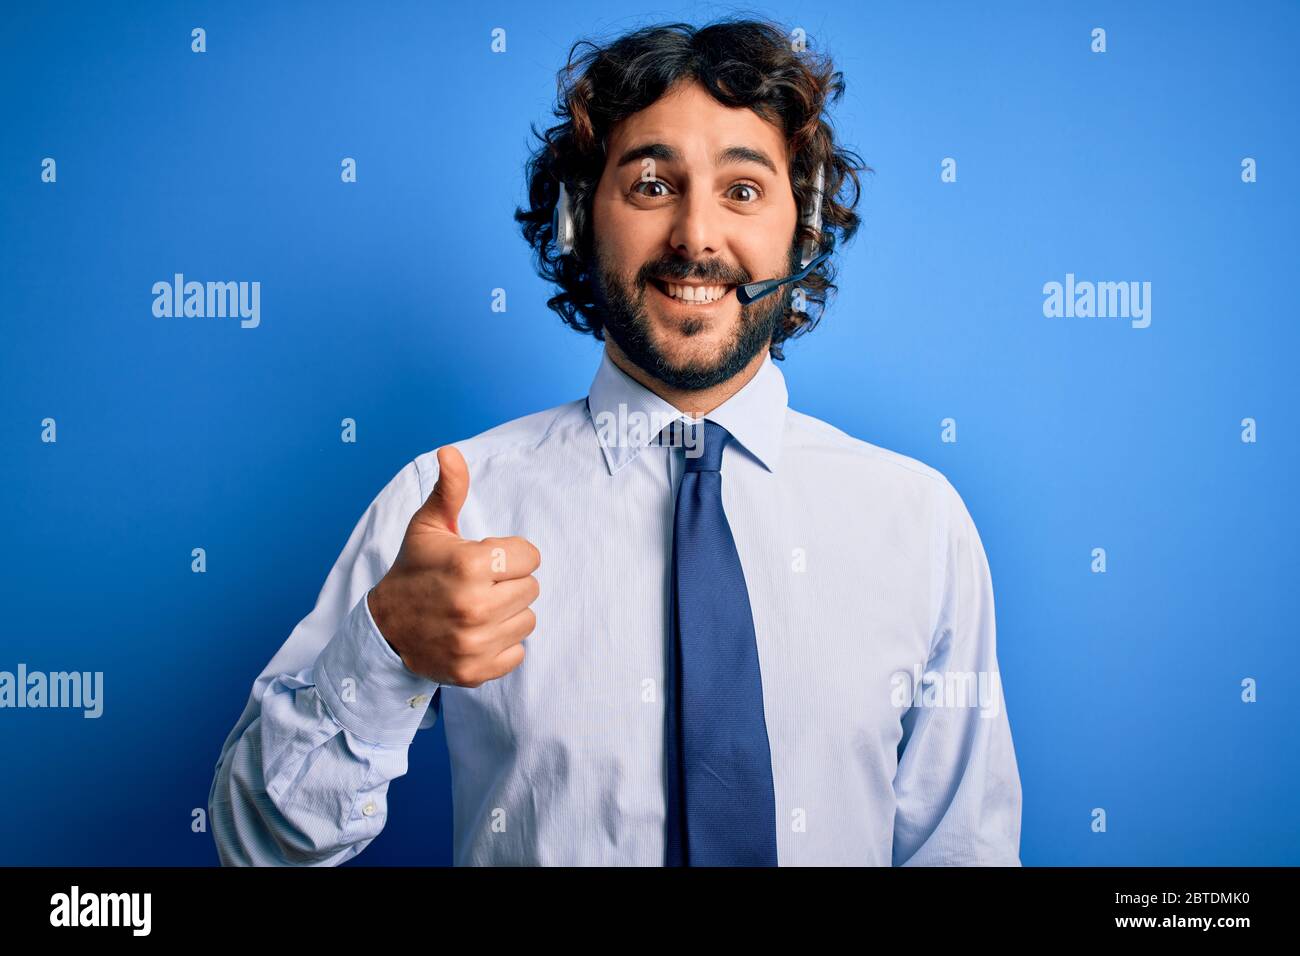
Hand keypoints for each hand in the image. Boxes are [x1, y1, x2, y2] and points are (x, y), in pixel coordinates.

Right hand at [367, 446, 540, 686]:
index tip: (484, 561)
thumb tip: (450, 451)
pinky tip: (476, 633)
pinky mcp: (475, 671)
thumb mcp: (428, 526)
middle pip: (532, 588)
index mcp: (469, 565)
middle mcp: (474, 606)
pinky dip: (501, 644)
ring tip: (476, 608)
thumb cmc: (414, 571)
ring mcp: (474, 642)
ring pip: (528, 620)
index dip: (509, 556)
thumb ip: (450, 489)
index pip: (531, 556)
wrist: (385, 629)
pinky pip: (518, 652)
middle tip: (477, 585)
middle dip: (509, 584)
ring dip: (508, 614)